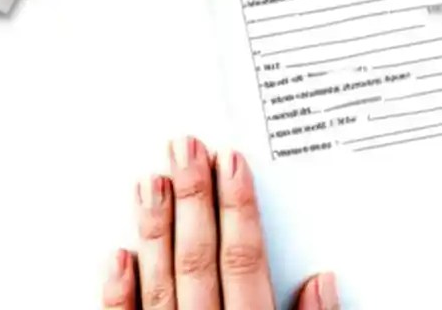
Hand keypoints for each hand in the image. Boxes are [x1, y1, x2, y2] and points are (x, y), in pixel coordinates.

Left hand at [103, 137, 338, 309]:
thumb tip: (324, 282)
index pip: (244, 260)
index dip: (238, 208)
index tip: (232, 164)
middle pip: (200, 259)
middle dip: (194, 198)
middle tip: (185, 150)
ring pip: (161, 281)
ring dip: (157, 228)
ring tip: (152, 179)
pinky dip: (120, 290)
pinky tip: (118, 253)